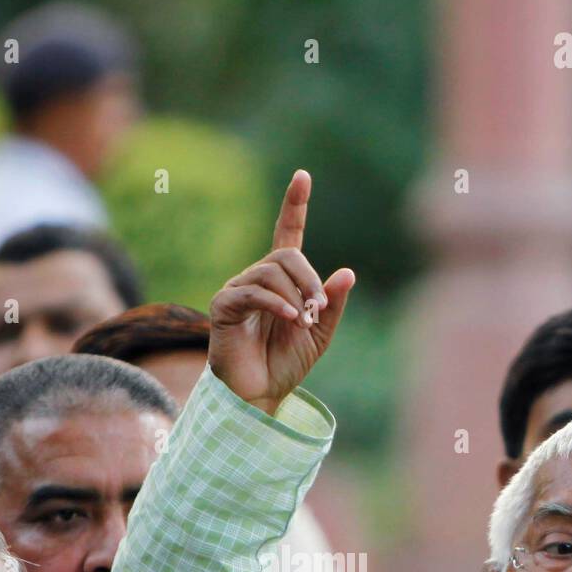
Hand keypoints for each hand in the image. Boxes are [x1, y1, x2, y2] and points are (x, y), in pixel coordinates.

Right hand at [208, 170, 355, 414]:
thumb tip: (347, 273)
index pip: (288, 234)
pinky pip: (254, 291)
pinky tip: (291, 318)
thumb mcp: (319, 334)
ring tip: (302, 320)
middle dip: (309, 278)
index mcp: (282, 282)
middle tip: (319, 306)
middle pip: (286, 255)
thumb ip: (332, 305)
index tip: (302, 176)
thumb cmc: (285, 365)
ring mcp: (238, 290)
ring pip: (271, 271)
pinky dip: (277, 303)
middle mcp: (258, 279)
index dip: (294, 205)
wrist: (259, 395)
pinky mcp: (224, 306)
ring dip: (295, 295)